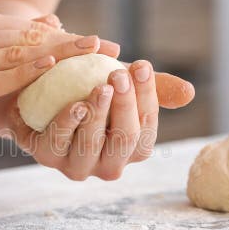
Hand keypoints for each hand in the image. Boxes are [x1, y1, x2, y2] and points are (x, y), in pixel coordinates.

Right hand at [0, 7, 119, 135]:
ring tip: (95, 56)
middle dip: (74, 43)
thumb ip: (0, 39)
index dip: (68, 36)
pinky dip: (25, 73)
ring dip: (60, 55)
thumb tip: (48, 24)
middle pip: (30, 38)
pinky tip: (51, 70)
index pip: (28, 30)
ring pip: (17, 55)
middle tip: (113, 47)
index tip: (103, 44)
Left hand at [8, 61, 194, 179]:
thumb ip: (152, 87)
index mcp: (132, 149)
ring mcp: (77, 165)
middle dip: (124, 105)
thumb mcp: (120, 83)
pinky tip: (75, 103)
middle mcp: (108, 164)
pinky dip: (68, 122)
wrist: (38, 89)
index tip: (140, 65)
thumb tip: (189, 93)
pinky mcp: (46, 157)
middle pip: (125, 139)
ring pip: (92, 144)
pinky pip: (59, 142)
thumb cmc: (88, 87)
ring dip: (98, 114)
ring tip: (99, 87)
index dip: (147, 96)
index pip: (148, 126)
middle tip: (118, 75)